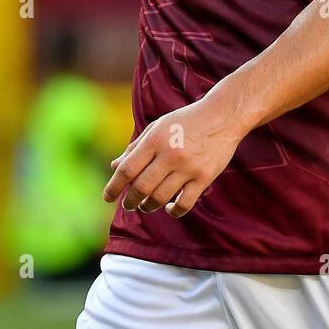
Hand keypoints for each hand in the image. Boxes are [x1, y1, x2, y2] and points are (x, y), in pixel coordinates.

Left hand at [103, 94, 246, 217]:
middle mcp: (170, 154)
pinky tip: (169, 208)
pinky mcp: (204, 177)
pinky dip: (173, 211)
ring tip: (146, 206)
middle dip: (130, 201)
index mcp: (155, 140)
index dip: (114, 186)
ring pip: (160, 198)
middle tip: (128, 205)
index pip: (128, 169)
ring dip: (149, 206)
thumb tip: (115, 167)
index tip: (107, 197)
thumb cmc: (185, 121)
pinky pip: (185, 203)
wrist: (222, 117)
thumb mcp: (157, 127)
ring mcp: (188, 167)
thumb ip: (136, 147)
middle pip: (141, 187)